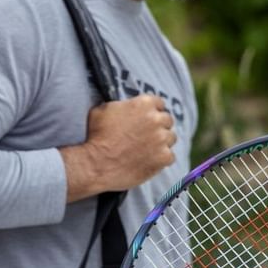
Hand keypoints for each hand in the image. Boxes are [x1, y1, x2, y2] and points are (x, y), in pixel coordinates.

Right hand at [59, 94, 175, 200]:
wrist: (96, 164)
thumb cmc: (96, 136)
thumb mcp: (102, 110)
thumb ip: (121, 105)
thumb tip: (126, 106)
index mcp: (143, 103)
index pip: (158, 103)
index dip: (151, 111)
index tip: (145, 118)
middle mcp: (156, 119)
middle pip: (167, 120)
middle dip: (158, 126)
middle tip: (146, 135)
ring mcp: (161, 139)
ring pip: (171, 138)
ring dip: (162, 142)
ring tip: (147, 149)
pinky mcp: (163, 158)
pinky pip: (170, 156)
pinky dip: (161, 159)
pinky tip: (149, 160)